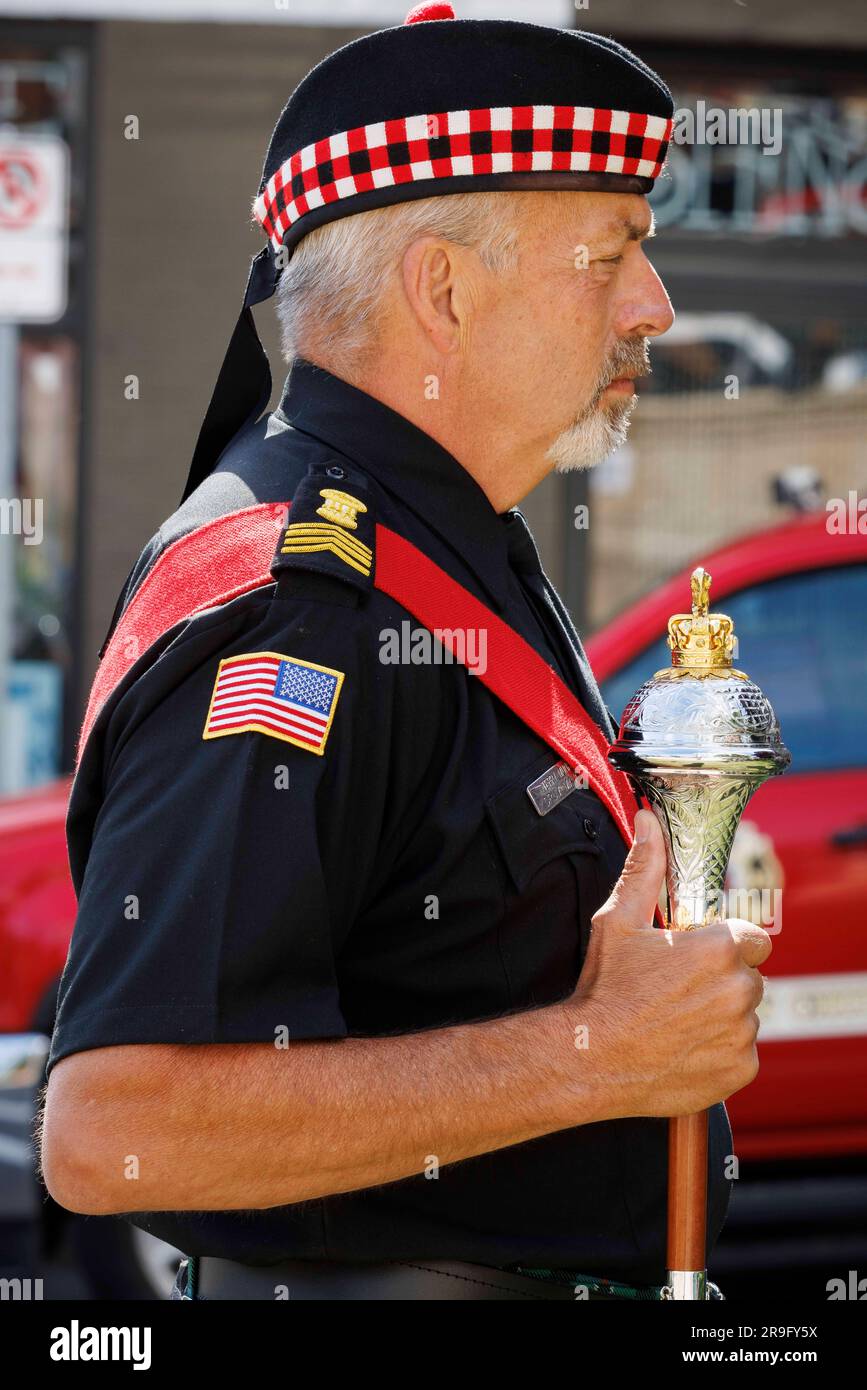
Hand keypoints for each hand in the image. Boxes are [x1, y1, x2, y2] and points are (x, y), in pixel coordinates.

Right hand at [564, 809, 771, 1118]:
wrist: (590, 1059)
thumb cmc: (604, 991)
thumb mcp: (618, 921)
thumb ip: (644, 869)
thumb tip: (649, 824)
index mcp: (719, 949)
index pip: (752, 939)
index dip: (725, 946)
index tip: (697, 957)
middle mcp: (739, 989)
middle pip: (748, 977)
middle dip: (721, 980)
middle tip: (678, 989)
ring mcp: (742, 1033)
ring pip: (745, 1015)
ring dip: (721, 1015)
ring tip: (676, 1019)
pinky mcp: (739, 1068)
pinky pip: (741, 1052)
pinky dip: (720, 1050)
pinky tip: (683, 1046)